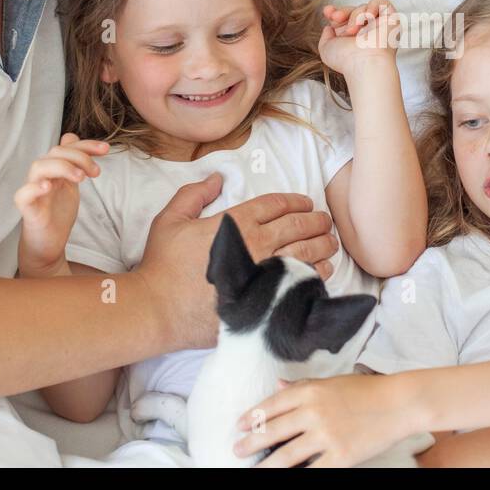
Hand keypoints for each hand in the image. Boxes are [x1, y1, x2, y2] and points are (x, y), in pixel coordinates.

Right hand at [14, 133, 108, 276]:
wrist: (48, 243)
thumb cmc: (58, 213)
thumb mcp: (71, 184)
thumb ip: (74, 163)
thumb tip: (73, 137)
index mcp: (54, 170)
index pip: (66, 147)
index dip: (86, 144)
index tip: (106, 149)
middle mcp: (43, 176)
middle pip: (55, 153)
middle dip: (79, 157)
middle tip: (96, 173)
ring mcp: (33, 191)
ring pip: (38, 167)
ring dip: (61, 167)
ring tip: (80, 178)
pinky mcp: (27, 209)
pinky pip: (23, 194)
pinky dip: (33, 187)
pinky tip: (48, 187)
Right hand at [137, 181, 341, 349]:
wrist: (160, 311)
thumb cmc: (163, 267)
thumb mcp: (170, 220)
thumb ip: (194, 194)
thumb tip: (217, 178)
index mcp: (237, 222)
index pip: (277, 204)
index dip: (296, 201)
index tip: (307, 203)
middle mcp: (257, 244)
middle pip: (299, 226)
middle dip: (317, 220)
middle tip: (325, 221)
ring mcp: (266, 273)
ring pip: (308, 253)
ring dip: (323, 245)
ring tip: (330, 242)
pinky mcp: (268, 299)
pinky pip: (303, 283)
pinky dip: (318, 274)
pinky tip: (323, 271)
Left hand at [233, 373, 408, 467]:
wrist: (400, 403)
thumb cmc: (368, 390)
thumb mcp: (333, 381)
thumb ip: (303, 385)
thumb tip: (277, 386)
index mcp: (311, 391)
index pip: (272, 405)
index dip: (252, 416)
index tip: (239, 425)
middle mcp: (314, 412)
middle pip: (273, 431)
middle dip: (251, 443)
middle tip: (236, 450)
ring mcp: (326, 436)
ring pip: (286, 456)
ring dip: (265, 466)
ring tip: (253, 471)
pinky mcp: (340, 456)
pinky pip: (312, 471)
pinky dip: (297, 475)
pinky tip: (287, 477)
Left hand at [318, 0, 399, 76]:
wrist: (364, 63)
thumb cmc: (346, 60)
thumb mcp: (326, 49)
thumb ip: (326, 37)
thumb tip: (329, 28)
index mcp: (353, 37)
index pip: (346, 19)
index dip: (336, 12)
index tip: (327, 12)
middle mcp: (367, 32)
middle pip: (354, 11)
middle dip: (343, 12)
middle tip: (335, 17)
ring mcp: (379, 26)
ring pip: (365, 7)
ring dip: (356, 15)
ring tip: (353, 29)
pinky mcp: (391, 20)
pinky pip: (383, 3)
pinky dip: (373, 6)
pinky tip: (368, 18)